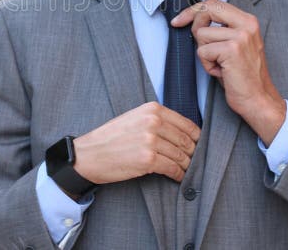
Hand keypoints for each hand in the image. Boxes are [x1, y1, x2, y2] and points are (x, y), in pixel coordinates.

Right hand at [72, 102, 200, 183]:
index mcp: (152, 109)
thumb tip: (184, 133)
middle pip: (186, 140)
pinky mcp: (148, 159)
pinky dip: (178, 174)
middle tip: (194, 161)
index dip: (196, 138)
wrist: (89, 154)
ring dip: (187, 165)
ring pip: (181, 155)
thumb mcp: (134, 118)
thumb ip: (157, 120)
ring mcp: (150, 140)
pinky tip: (177, 177)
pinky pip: (173, 168)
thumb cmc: (112, 138)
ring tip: (186, 170)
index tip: (198, 146)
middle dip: (193, 153)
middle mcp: (153, 122)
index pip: (186, 124)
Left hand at [170, 0, 285, 145]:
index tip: (180, 20)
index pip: (214, 3)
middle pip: (207, 9)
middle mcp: (247, 24)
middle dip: (193, 24)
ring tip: (220, 65)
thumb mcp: (234, 45)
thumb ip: (220, 29)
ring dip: (204, 53)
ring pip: (201, 34)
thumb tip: (192, 19)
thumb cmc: (242, 75)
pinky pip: (203, 51)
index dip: (193, 10)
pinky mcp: (232, 50)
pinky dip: (207, 65)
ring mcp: (240, 36)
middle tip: (201, 46)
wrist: (258, 99)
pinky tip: (221, 72)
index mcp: (248, 21)